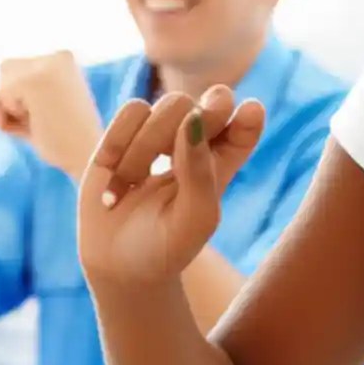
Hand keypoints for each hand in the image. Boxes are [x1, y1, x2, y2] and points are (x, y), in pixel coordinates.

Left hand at [0, 51, 102, 177]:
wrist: (88, 157)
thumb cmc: (62, 141)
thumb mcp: (29, 116)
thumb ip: (3, 100)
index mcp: (62, 60)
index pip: (17, 71)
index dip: (22, 98)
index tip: (49, 115)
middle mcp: (56, 56)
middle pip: (6, 73)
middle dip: (14, 102)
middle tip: (44, 120)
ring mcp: (45, 66)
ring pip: (3, 82)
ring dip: (14, 109)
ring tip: (42, 121)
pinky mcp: (34, 80)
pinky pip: (2, 95)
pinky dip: (12, 114)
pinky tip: (38, 120)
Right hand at [78, 86, 264, 285]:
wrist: (114, 262)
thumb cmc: (164, 247)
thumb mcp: (192, 218)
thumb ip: (199, 171)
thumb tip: (193, 118)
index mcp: (223, 164)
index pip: (246, 128)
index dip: (250, 118)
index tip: (250, 111)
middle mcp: (197, 143)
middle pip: (212, 102)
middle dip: (194, 123)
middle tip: (170, 157)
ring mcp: (160, 134)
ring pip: (169, 104)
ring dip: (147, 145)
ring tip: (133, 184)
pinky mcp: (126, 132)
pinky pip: (132, 110)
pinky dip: (120, 140)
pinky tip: (113, 171)